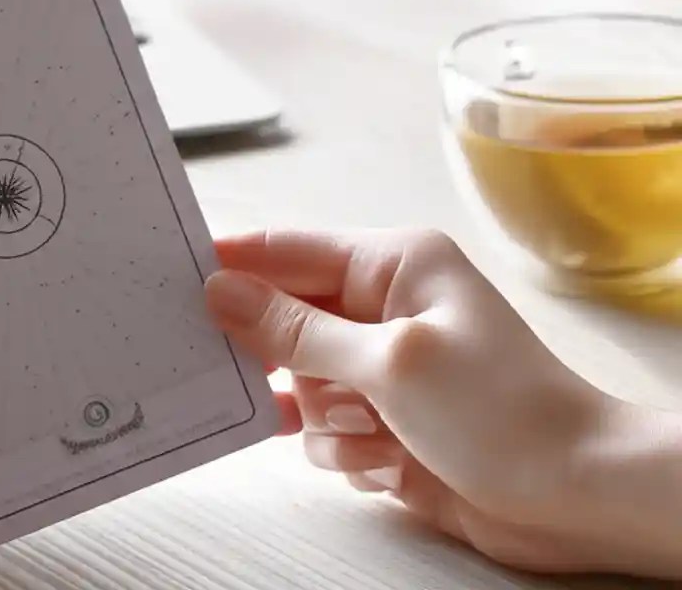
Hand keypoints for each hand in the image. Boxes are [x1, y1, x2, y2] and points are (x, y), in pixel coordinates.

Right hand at [203, 229, 677, 576]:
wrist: (575, 497)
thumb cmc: (504, 414)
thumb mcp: (388, 363)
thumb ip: (295, 330)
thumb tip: (222, 292)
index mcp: (395, 265)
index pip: (289, 251)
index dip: (232, 264)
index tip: (173, 279)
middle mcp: (386, 309)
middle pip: (285, 321)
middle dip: (283, 361)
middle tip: (282, 379)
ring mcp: (384, 369)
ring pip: (299, 386)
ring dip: (326, 418)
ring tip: (376, 430)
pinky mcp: (384, 421)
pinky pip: (322, 431)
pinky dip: (345, 451)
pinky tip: (393, 461)